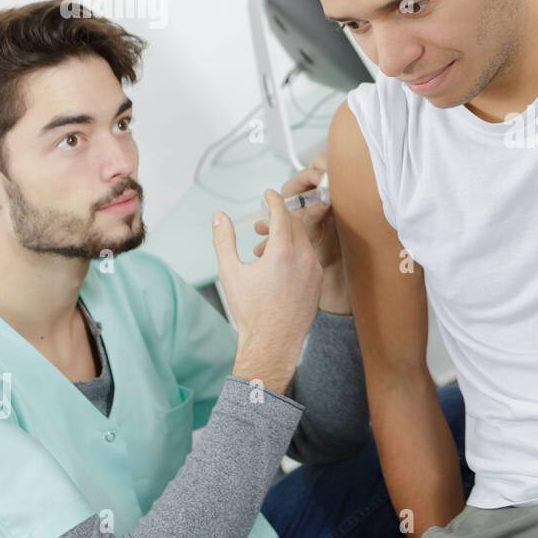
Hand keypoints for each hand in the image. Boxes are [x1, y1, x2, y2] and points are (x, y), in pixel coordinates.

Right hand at [213, 189, 322, 393]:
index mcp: (282, 252)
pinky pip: (310, 256)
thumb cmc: (250, 311)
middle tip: (262, 222)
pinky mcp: (319, 282)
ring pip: (304, 240)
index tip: (268, 193)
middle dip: (279, 217)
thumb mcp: (230, 272)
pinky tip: (279, 264)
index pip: (282, 213)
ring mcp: (315, 270)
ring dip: (287, 236)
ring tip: (264, 247)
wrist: (272, 343)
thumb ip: (224, 240)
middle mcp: (304, 258)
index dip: (274, 200)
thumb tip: (219, 216)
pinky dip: (296, 252)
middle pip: (295, 224)